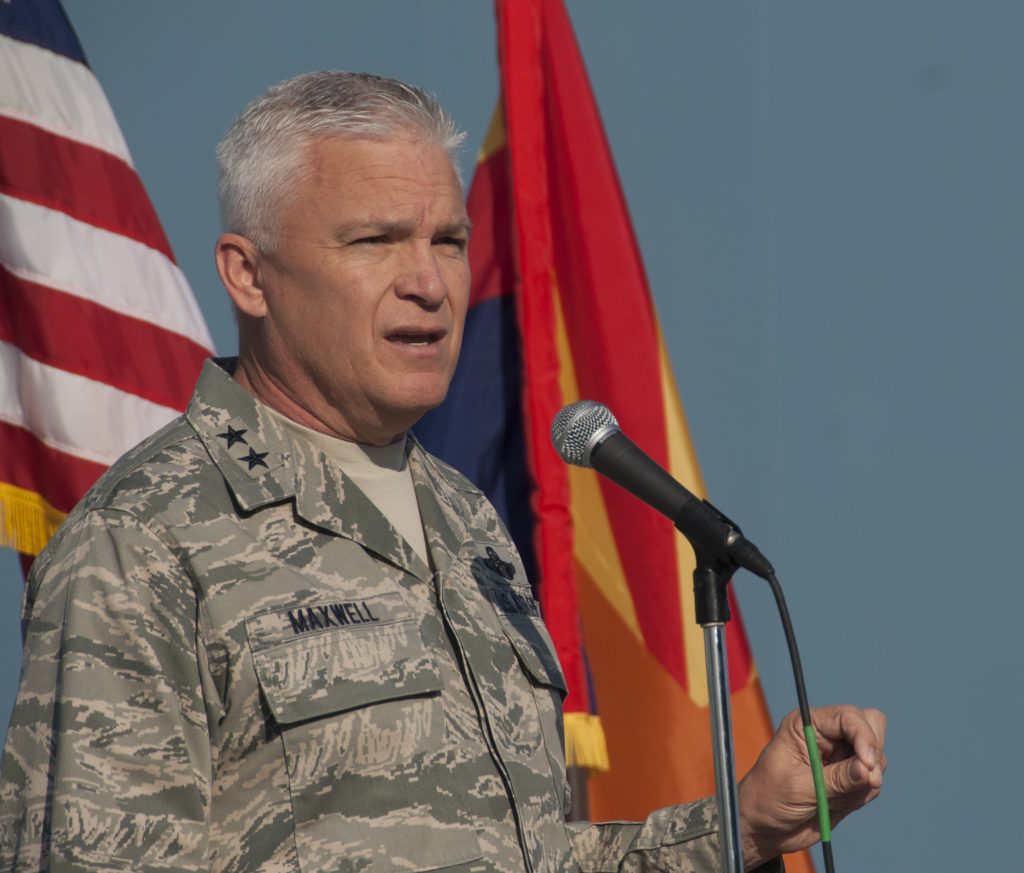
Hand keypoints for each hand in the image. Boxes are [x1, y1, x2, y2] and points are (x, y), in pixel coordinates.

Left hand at [737, 705, 886, 867]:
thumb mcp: (800, 787)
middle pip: (871, 725)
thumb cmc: (770, 798)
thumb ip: (836, 779)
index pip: (848, 716)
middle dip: (873, 753)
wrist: (765, 827)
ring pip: (877, 756)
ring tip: (839, 797)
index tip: (868, 764)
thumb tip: (868, 770)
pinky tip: (840, 803)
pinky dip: (865, 794)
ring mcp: (840, 756)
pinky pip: (873, 781)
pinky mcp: (849, 779)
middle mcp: (827, 735)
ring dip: (868, 779)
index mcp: (808, 725)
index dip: (864, 736)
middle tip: (868, 781)